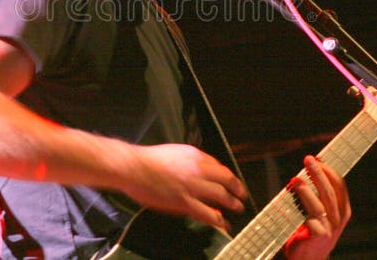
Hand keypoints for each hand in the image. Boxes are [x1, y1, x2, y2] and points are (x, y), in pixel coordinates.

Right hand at [121, 143, 247, 230]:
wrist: (133, 167)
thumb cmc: (148, 160)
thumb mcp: (173, 152)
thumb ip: (188, 160)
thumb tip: (200, 171)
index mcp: (194, 154)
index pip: (218, 165)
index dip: (227, 175)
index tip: (230, 181)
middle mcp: (197, 168)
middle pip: (226, 178)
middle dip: (237, 188)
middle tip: (243, 195)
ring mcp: (192, 186)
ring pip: (221, 195)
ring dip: (233, 203)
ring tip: (238, 208)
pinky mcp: (184, 202)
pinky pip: (207, 213)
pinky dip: (218, 219)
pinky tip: (223, 223)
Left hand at [283, 155, 350, 259]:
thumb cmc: (311, 235)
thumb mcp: (319, 214)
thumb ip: (315, 197)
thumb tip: (302, 174)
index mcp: (342, 210)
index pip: (340, 185)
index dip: (329, 170)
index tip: (318, 159)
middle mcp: (339, 219)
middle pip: (330, 191)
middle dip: (319, 173)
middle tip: (308, 159)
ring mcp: (330, 228)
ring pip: (319, 204)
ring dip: (306, 190)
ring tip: (295, 180)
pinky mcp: (319, 236)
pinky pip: (308, 218)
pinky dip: (297, 208)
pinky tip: (288, 201)